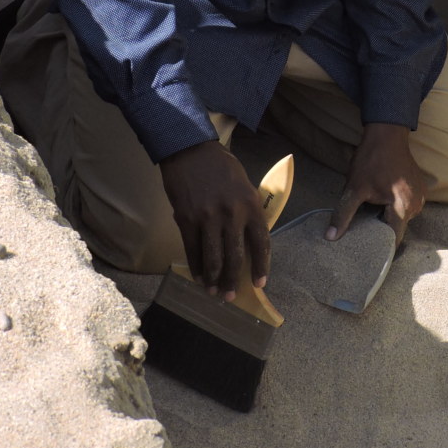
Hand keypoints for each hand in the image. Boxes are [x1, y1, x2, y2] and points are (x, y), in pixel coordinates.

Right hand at [158, 140, 270, 299]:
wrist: (191, 151)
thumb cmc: (221, 168)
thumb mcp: (244, 185)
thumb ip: (248, 211)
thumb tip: (248, 240)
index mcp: (251, 204)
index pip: (261, 242)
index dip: (261, 266)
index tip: (259, 283)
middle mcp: (232, 214)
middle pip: (235, 256)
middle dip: (234, 280)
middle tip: (232, 296)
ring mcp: (208, 218)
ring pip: (213, 258)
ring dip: (215, 279)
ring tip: (215, 292)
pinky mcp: (186, 219)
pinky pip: (192, 250)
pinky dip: (197, 267)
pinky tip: (200, 277)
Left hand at [328, 123, 427, 246]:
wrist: (387, 134)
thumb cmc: (371, 160)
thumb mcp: (354, 188)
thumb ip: (343, 214)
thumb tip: (330, 237)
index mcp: (403, 207)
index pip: (393, 239)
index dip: (379, 246)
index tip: (366, 250)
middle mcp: (417, 205)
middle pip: (397, 228)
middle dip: (380, 228)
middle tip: (363, 224)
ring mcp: (421, 196)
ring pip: (401, 217)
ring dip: (387, 215)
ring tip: (372, 208)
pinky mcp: (420, 189)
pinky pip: (406, 206)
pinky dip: (394, 206)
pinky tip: (381, 197)